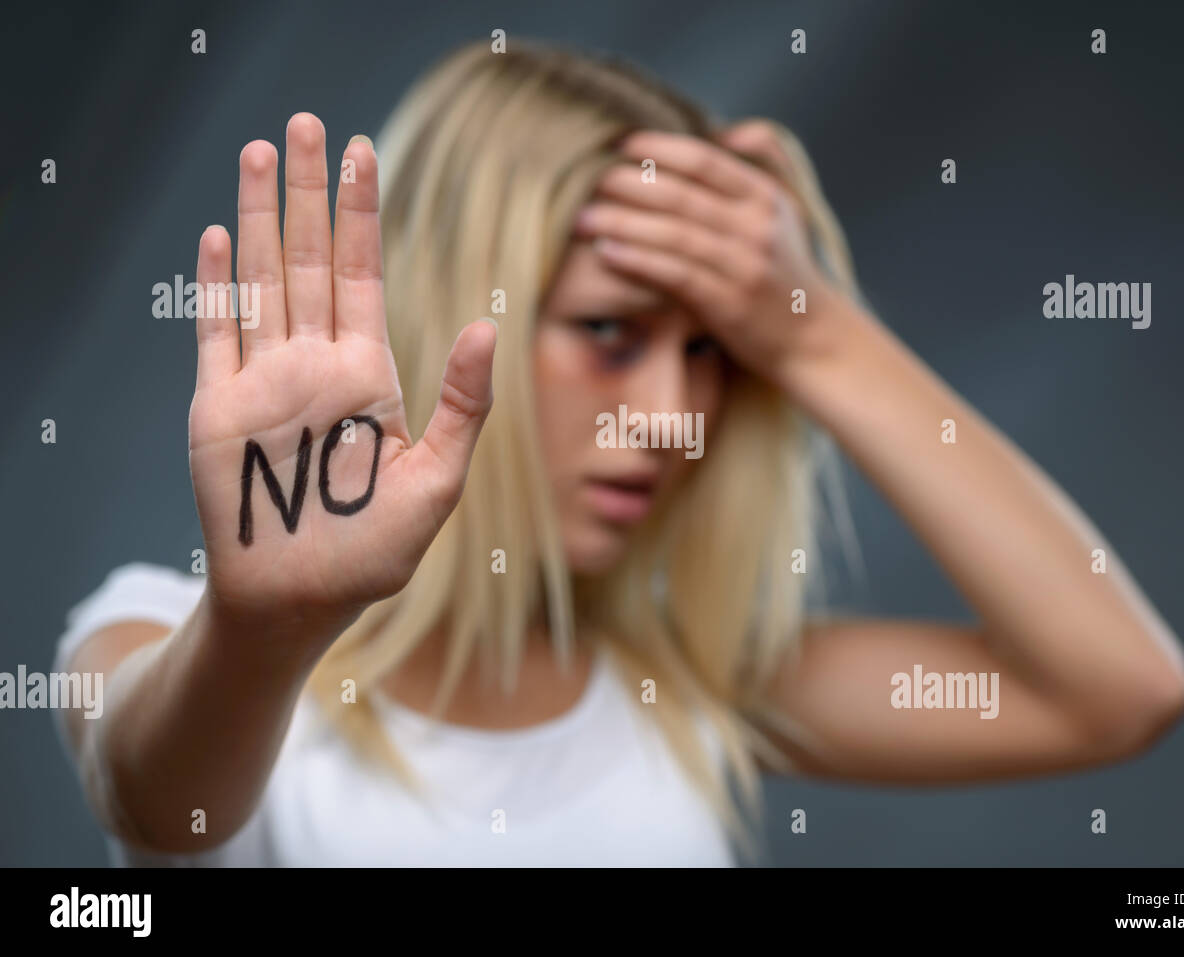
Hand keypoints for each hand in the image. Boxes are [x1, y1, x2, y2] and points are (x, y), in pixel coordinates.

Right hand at [188, 113, 493, 637]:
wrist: (298, 602)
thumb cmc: (373, 553)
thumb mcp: (437, 482)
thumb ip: (463, 405)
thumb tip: (485, 325)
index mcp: (367, 375)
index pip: (364, 275)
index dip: (362, 214)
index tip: (365, 153)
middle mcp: (315, 365)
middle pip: (311, 259)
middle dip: (310, 192)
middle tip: (309, 124)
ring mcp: (264, 381)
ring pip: (262, 279)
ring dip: (259, 215)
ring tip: (260, 152)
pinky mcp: (218, 406)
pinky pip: (217, 332)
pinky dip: (218, 284)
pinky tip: (222, 236)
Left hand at [571, 121, 853, 383]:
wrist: (815, 339)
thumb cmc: (789, 274)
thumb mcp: (790, 212)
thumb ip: (767, 163)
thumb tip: (727, 131)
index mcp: (765, 199)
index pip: (705, 161)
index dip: (658, 148)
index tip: (619, 144)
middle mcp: (756, 227)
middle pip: (680, 195)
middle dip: (627, 184)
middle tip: (585, 179)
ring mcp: (743, 266)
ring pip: (673, 234)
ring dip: (622, 222)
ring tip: (581, 218)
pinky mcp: (729, 304)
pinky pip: (675, 275)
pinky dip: (639, 261)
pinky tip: (607, 253)